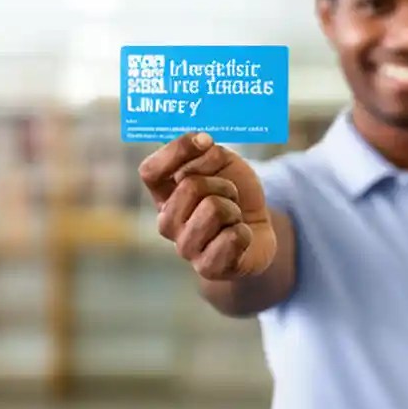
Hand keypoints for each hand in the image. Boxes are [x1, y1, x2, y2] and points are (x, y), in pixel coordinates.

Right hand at [138, 132, 276, 280]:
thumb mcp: (223, 165)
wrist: (257, 233)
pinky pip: (232, 237)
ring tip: (234, 217)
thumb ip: (208, 153)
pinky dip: (245, 232)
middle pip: (189, 186)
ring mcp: (185, 248)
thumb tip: (204, 145)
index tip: (206, 140)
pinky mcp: (208, 268)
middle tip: (230, 195)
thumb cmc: (234, 196)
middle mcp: (167, 222)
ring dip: (234, 208)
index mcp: (164, 194)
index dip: (177, 150)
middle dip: (222, 184)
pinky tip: (240, 238)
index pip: (150, 171)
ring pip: (213, 209)